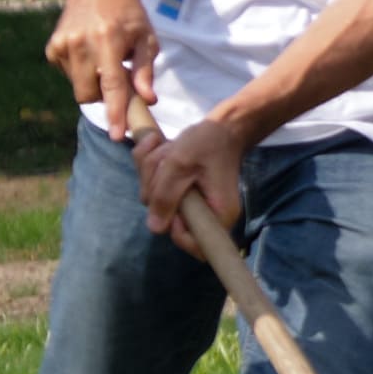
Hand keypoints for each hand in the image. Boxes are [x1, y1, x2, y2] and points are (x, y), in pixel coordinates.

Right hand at [50, 0, 157, 139]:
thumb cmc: (128, 14)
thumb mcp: (146, 39)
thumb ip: (145, 71)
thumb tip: (148, 100)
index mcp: (107, 41)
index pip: (111, 86)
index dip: (115, 113)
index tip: (117, 135)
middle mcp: (81, 44)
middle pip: (88, 94)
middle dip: (103, 96)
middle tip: (115, 78)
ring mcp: (63, 45)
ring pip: (77, 86)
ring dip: (92, 82)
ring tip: (103, 59)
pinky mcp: (52, 47)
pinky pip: (67, 75)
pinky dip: (80, 72)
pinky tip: (89, 53)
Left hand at [136, 110, 247, 255]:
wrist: (222, 127)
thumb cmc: (208, 143)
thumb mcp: (180, 163)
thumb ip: (166, 195)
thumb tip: (155, 227)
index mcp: (218, 215)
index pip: (196, 246)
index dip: (176, 229)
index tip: (172, 201)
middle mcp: (207, 216)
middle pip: (168, 220)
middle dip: (155, 186)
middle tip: (164, 159)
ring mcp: (191, 206)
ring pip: (155, 200)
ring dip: (151, 171)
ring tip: (164, 147)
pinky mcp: (180, 193)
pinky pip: (155, 188)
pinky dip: (150, 165)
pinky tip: (157, 145)